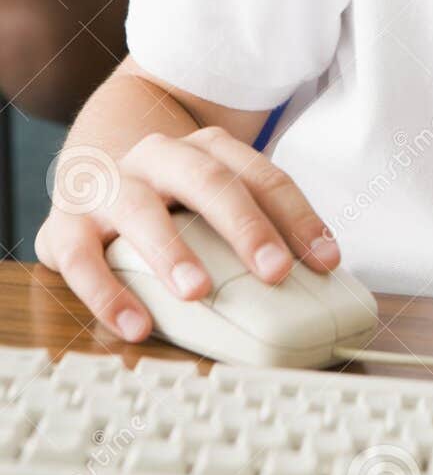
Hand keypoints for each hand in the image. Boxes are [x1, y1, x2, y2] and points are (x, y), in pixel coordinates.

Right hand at [35, 127, 339, 342]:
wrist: (90, 168)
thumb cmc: (168, 198)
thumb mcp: (211, 198)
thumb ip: (251, 228)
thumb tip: (314, 280)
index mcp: (205, 148)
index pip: (260, 175)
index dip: (297, 216)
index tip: (326, 260)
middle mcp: (158, 157)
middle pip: (207, 179)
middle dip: (245, 225)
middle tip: (275, 271)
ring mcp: (108, 185)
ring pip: (139, 208)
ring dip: (172, 249)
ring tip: (198, 290)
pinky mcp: (63, 225)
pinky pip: (81, 258)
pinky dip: (107, 294)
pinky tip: (136, 326)